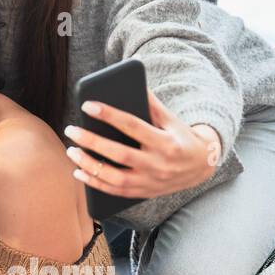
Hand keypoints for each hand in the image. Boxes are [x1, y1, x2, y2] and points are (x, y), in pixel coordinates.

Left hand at [62, 88, 223, 201]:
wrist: (203, 166)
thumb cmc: (181, 137)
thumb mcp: (171, 119)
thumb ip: (151, 104)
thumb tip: (131, 81)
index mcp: (166, 143)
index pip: (133, 126)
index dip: (109, 115)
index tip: (87, 105)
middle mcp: (159, 164)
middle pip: (120, 154)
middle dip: (92, 142)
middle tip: (71, 130)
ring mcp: (151, 182)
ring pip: (115, 178)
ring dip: (89, 165)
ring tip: (71, 151)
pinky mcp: (144, 193)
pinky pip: (115, 192)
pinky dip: (95, 183)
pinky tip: (78, 172)